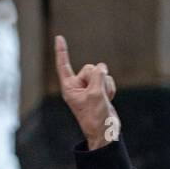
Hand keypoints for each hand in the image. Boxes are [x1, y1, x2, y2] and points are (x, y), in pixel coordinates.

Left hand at [55, 34, 118, 149]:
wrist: (105, 131)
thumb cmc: (95, 117)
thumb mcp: (96, 94)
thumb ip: (98, 76)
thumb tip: (102, 67)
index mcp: (69, 87)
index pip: (64, 66)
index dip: (62, 51)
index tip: (59, 38)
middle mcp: (77, 86)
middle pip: (90, 68)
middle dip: (97, 79)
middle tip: (97, 96)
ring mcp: (89, 88)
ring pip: (101, 73)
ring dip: (105, 86)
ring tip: (102, 100)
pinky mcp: (99, 90)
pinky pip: (107, 79)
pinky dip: (110, 89)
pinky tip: (107, 99)